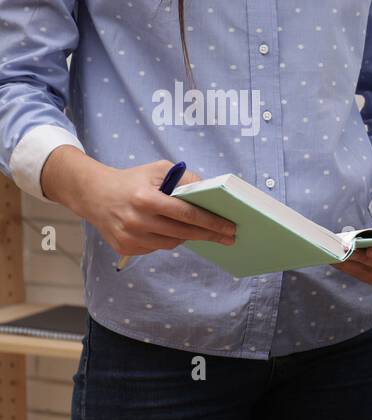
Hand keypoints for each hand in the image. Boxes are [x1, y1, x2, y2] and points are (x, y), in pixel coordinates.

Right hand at [42, 150, 234, 255]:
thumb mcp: (158, 170)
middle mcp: (136, 221)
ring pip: (172, 243)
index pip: (187, 214)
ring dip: (186, 236)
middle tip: (228, 236)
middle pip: (183, 233)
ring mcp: (129, 238)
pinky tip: (165, 230)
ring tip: (195, 229)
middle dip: (209, 234)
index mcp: (146, 199)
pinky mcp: (125, 249)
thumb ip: (186, 179)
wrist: (93, 194)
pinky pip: (156, 249)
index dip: (212, 222)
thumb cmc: (131, 180)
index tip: (230, 227)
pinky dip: (166, 240)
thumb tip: (210, 192)